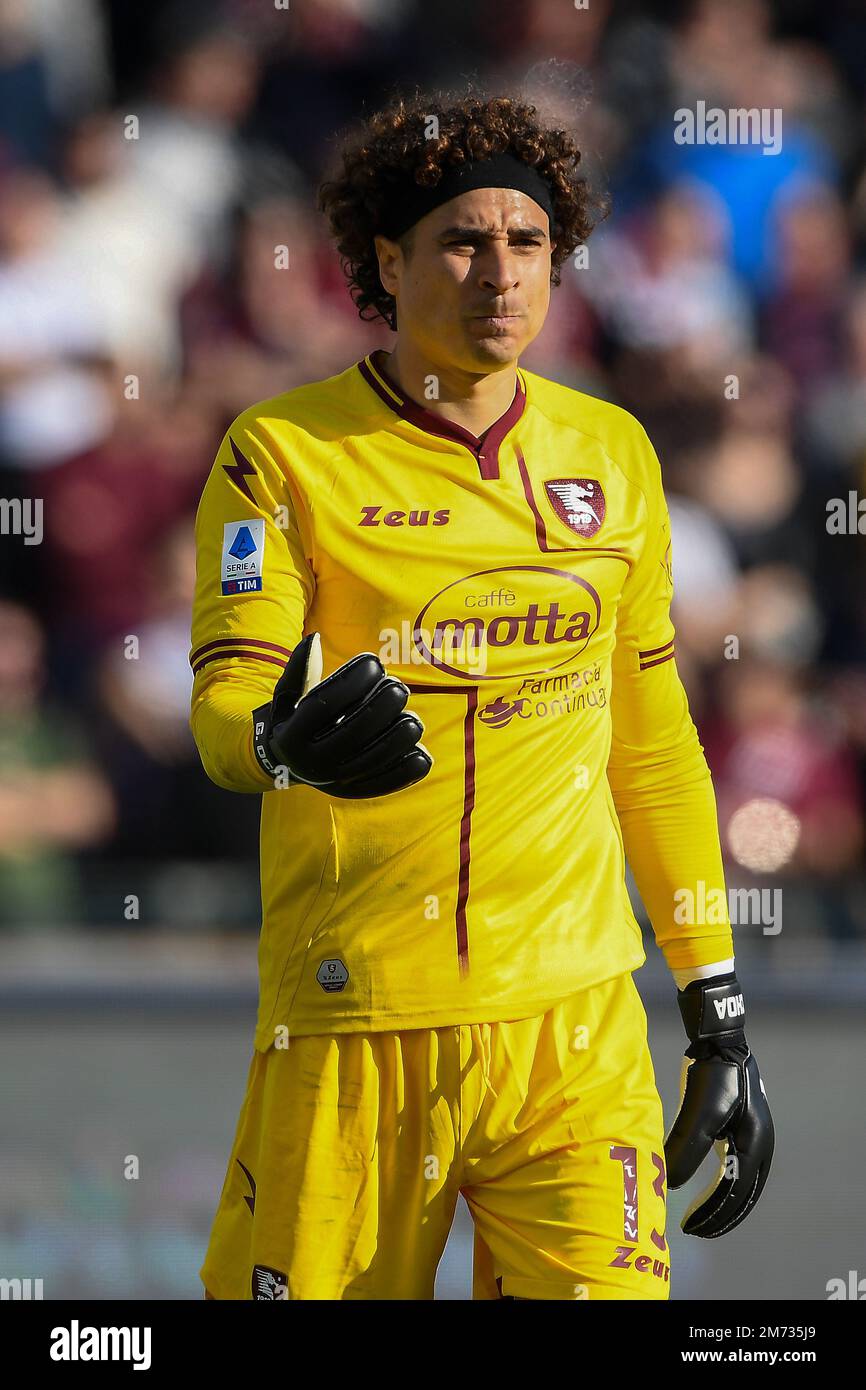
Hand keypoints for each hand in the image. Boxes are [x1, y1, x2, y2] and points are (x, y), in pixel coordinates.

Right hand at [252, 631, 431, 797]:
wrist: (287, 764)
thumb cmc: (295, 718)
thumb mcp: (288, 696)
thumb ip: (300, 669)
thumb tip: (315, 638)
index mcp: (292, 735)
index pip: (325, 703)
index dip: (352, 679)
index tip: (374, 661)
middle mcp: (311, 762)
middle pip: (353, 732)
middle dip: (382, 705)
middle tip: (399, 687)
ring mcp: (333, 780)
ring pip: (373, 759)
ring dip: (399, 737)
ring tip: (413, 718)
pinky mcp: (353, 792)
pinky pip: (384, 783)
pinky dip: (406, 771)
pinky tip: (421, 753)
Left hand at [664, 973, 774, 1237]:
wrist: (720, 1041)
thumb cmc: (712, 1076)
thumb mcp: (699, 1115)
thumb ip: (686, 1151)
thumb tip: (671, 1185)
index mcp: (754, 1147)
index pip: (735, 1194)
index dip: (713, 1214)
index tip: (690, 1228)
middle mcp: (759, 1145)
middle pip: (742, 1192)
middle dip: (720, 1214)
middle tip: (695, 1230)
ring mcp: (752, 1135)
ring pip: (739, 1180)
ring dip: (721, 1199)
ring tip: (700, 1215)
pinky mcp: (741, 1124)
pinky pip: (734, 1163)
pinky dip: (721, 1181)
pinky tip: (705, 1185)